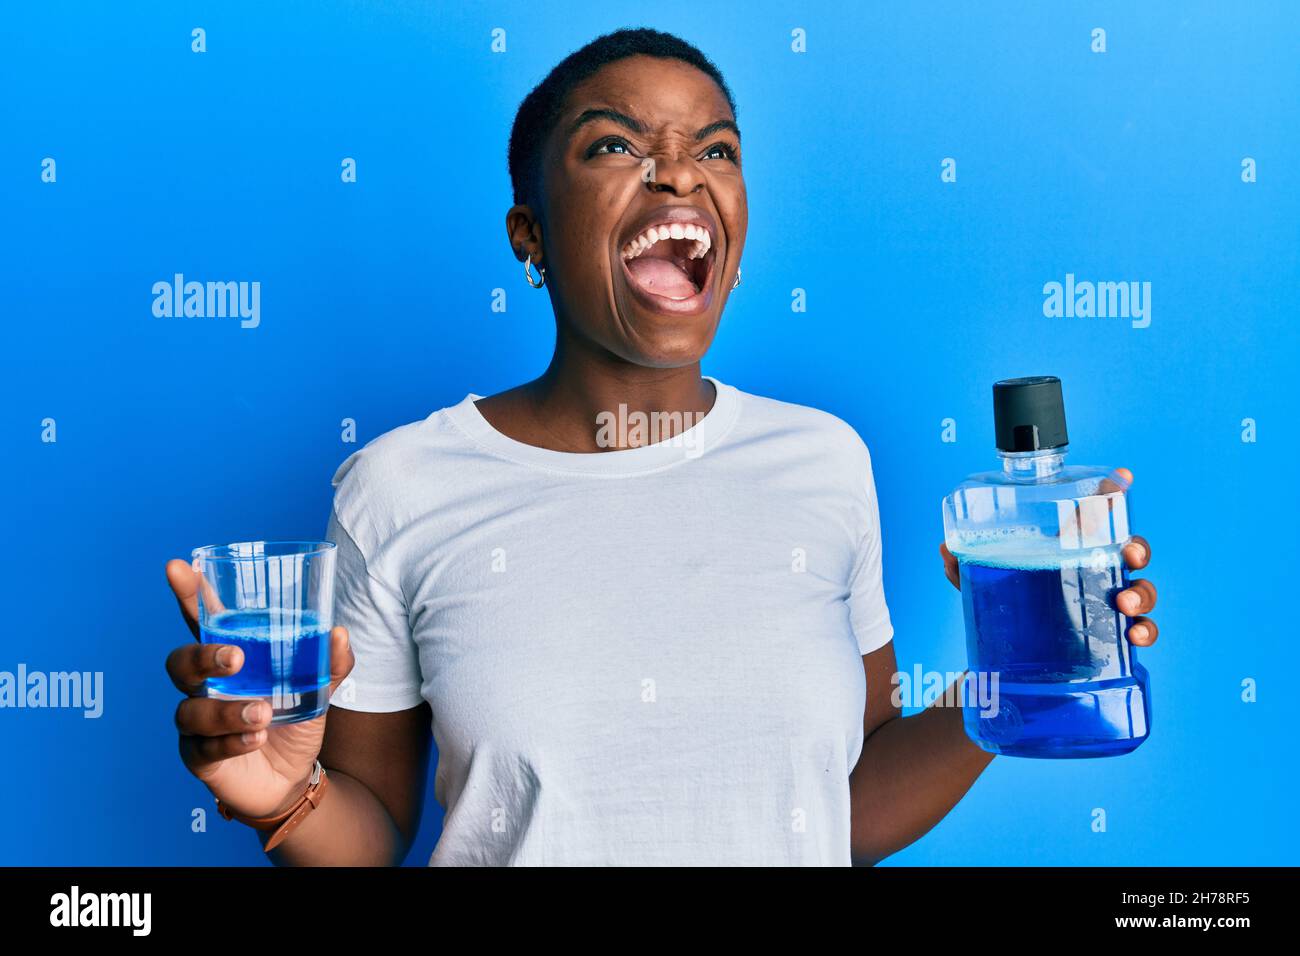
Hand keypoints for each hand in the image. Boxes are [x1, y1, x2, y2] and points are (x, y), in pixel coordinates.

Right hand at [164, 558, 354, 818]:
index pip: (200, 619)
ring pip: (191, 709)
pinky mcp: (200, 757)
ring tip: (265, 712)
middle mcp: (204, 685)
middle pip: (180, 661)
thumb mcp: (320, 687)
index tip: (178, 566)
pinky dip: (232, 740)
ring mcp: (197, 721)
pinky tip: (256, 737)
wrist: (293, 776)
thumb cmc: (294, 717)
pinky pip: (204, 747)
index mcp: (229, 656)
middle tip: (236, 658)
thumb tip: (338, 633)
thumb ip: (331, 661)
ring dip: (226, 710)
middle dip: (202, 656)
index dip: (187, 593)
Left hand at [938, 467, 1158, 647]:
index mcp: (1071, 545)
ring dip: (1142, 593)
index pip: (1096, 514)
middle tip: (1128, 554)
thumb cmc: (1010, 601)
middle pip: (1130, 549)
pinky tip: (1136, 637)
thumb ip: (965, 564)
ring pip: (1141, 589)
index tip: (1120, 482)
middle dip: (1137, 548)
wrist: (1014, 652)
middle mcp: (1096, 569)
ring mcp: (1108, 601)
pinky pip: (1140, 631)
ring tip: (1124, 604)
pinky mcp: (1113, 635)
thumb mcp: (986, 580)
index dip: (1113, 495)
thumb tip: (945, 548)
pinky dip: (1146, 633)